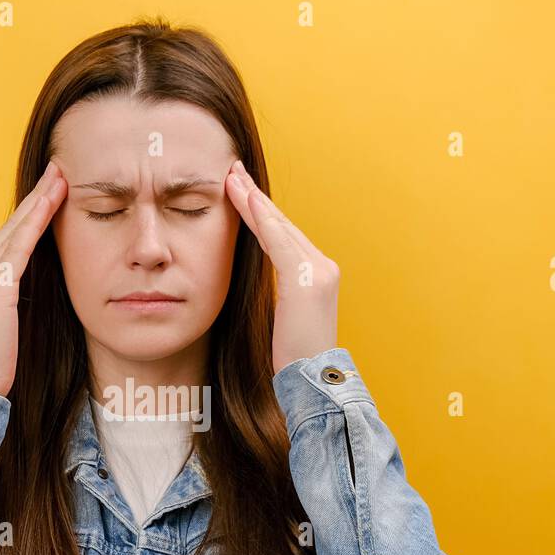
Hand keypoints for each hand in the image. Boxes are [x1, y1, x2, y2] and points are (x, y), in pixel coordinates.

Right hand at [0, 159, 66, 397]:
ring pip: (15, 229)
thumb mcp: (7, 323)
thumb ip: (17, 299)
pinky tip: (51, 204)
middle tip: (59, 169)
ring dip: (39, 200)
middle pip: (11, 224)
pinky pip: (18, 247)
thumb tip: (37, 287)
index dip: (30, 211)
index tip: (51, 189)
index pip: (8, 236)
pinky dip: (35, 222)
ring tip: (61, 177)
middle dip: (36, 195)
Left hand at [224, 159, 338, 374]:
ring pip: (279, 226)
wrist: (312, 382)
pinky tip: (242, 199)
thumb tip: (257, 288)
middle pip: (282, 224)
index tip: (240, 192)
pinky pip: (278, 240)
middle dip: (255, 197)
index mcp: (316, 276)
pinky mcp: (306, 278)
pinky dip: (259, 218)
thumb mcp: (282, 320)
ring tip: (232, 177)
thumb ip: (275, 297)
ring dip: (253, 200)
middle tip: (233, 171)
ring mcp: (318, 271)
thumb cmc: (293, 361)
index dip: (261, 212)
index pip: (283, 236)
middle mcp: (323, 266)